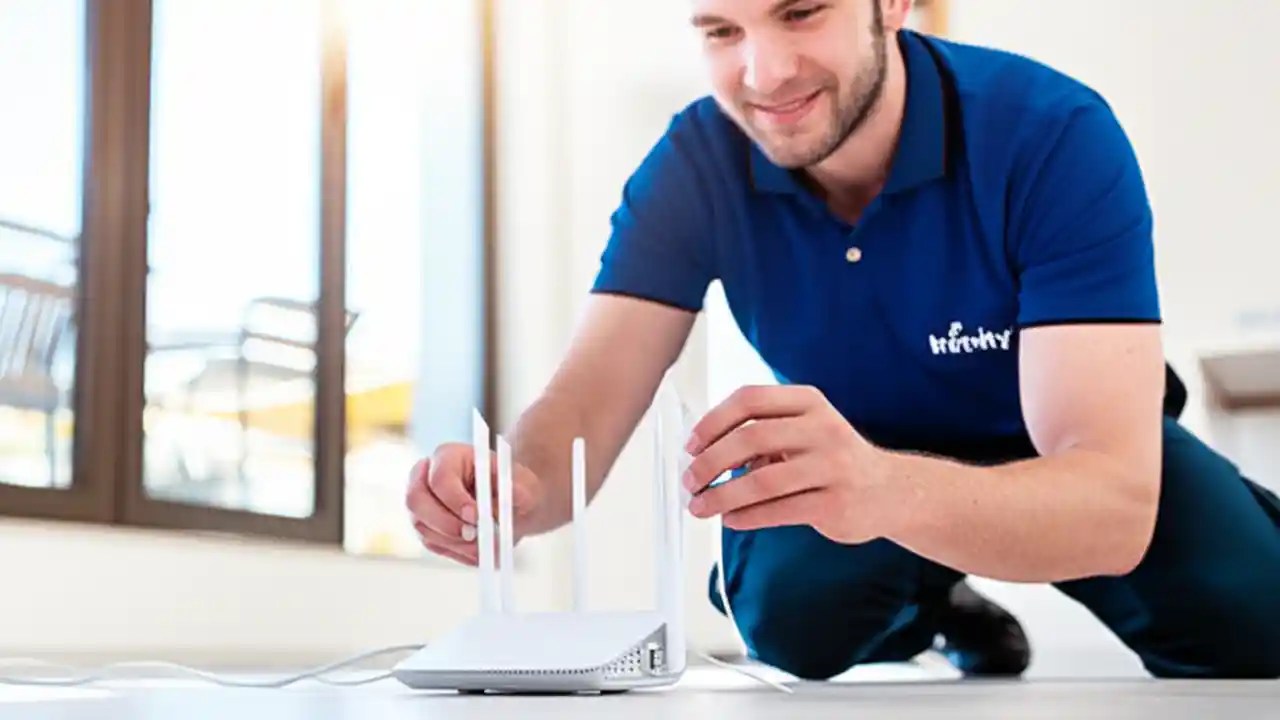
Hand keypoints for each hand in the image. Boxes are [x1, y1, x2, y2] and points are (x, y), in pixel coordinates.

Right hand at [405, 442, 545, 565]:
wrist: (510, 504)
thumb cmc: (512, 488)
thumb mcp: (523, 485)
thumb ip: (517, 490)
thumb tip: (507, 500)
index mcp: (449, 456)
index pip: (439, 477)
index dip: (455, 499)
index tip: (476, 516)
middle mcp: (426, 476)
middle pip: (415, 500)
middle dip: (445, 523)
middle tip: (473, 535)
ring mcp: (421, 503)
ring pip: (422, 527)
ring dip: (454, 541)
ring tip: (486, 544)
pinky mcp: (425, 526)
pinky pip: (432, 543)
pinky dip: (456, 550)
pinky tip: (479, 549)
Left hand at [682, 385, 895, 543]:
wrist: (890, 491)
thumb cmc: (831, 459)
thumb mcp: (803, 430)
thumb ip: (761, 433)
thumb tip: (702, 452)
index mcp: (809, 402)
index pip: (749, 399)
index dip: (712, 421)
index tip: (691, 445)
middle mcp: (823, 428)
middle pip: (751, 437)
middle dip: (710, 462)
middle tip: (690, 481)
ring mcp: (832, 466)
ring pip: (762, 480)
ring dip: (721, 495)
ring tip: (700, 506)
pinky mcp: (835, 503)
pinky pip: (778, 511)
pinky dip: (746, 516)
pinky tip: (730, 519)